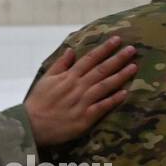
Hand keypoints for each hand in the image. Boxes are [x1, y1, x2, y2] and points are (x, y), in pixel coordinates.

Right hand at [23, 37, 137, 146]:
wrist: (32, 125)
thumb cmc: (38, 102)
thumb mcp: (46, 79)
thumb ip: (60, 64)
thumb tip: (71, 50)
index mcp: (69, 76)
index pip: (90, 59)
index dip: (104, 48)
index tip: (117, 39)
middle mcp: (78, 87)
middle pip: (101, 70)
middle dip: (117, 59)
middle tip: (132, 49)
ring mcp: (82, 102)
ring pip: (104, 86)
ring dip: (120, 76)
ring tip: (134, 67)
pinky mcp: (84, 118)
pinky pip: (101, 107)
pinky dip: (113, 100)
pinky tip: (125, 93)